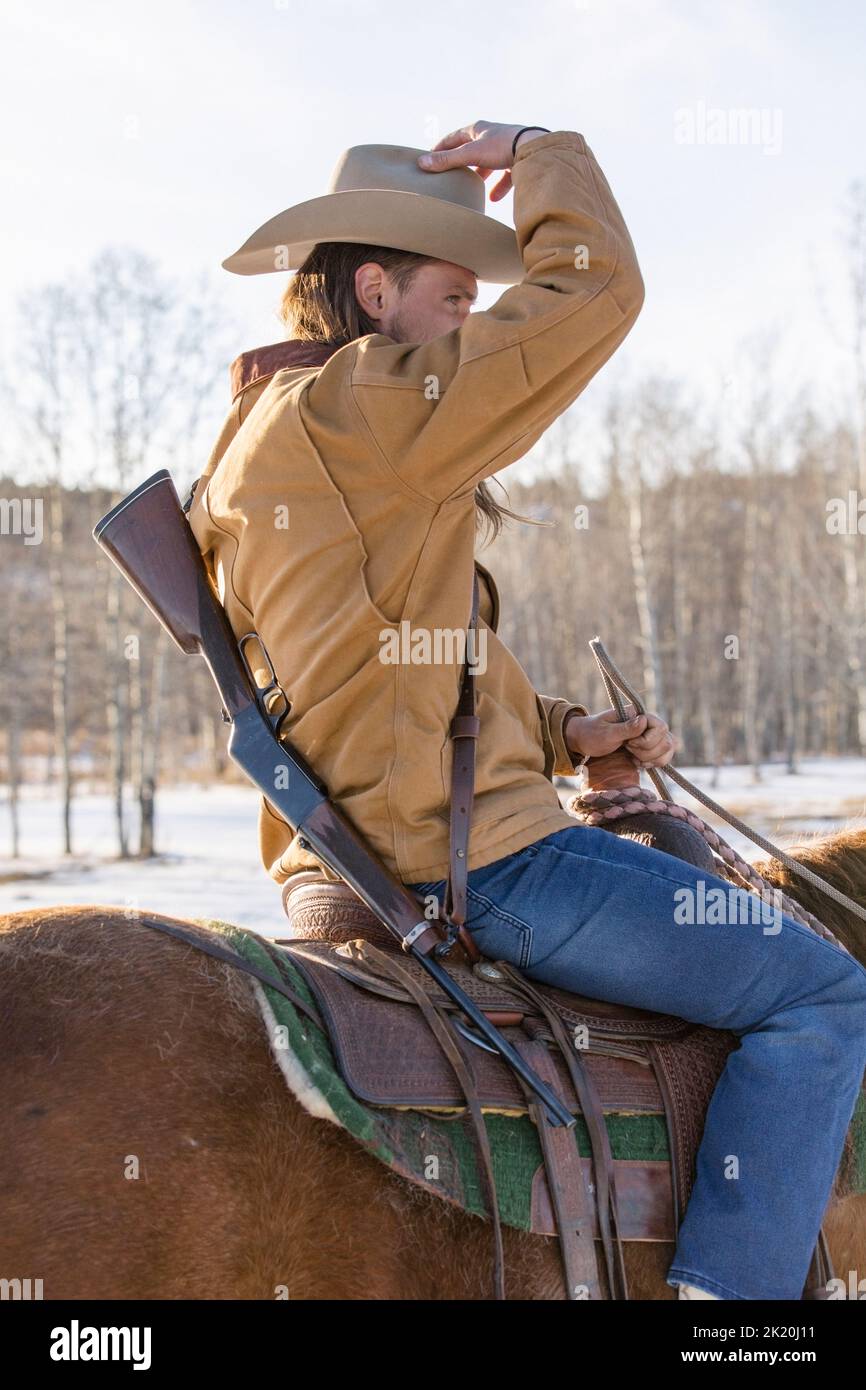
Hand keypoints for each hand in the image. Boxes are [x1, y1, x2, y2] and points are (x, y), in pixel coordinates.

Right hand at [417, 121, 546, 201]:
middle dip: (462, 162)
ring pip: (489, 162)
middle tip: (451, 173)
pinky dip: (498, 186)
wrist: (534, 149)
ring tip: (472, 186)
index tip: (431, 156)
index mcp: (479, 129)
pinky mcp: (518, 159)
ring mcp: (506, 147)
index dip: (441, 147)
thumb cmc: (502, 147)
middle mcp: (492, 135)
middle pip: (472, 149)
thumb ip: (448, 160)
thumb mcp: (470, 154)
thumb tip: (422, 163)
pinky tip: (494, 198)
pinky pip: (505, 174)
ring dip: (481, 174)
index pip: (454, 137)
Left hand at [565, 705, 679, 766]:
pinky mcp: (650, 747)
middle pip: (667, 741)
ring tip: (632, 757)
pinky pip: (664, 757)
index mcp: (638, 714)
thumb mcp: (606, 732)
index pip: (661, 727)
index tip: (628, 743)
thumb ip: (626, 728)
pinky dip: (653, 763)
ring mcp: (651, 735)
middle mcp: (648, 723)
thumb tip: (643, 720)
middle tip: (628, 749)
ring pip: (668, 749)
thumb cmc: (593, 734)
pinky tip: (638, 763)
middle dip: (647, 752)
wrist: (585, 741)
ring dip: (651, 758)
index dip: (646, 740)